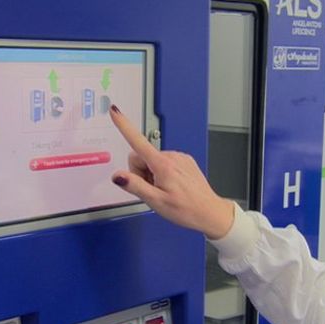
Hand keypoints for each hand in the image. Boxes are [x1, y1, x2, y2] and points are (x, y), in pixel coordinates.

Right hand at [109, 105, 234, 238]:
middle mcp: (172, 156)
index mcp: (163, 165)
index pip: (137, 141)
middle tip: (151, 189)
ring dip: (152, 175)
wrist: (209, 212)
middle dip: (140, 173)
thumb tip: (118, 176)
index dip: (124, 126)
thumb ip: (135, 186)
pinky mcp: (185, 161)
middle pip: (141, 157)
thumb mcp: (156, 201)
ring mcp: (180, 158)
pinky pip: (164, 162)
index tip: (115, 111)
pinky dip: (162, 173)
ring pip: (152, 161)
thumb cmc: (186, 209)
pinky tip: (171, 186)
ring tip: (164, 190)